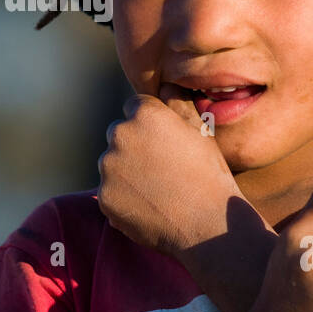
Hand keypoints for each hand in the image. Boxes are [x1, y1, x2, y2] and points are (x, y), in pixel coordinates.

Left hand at [96, 82, 244, 259]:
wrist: (207, 224)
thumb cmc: (209, 175)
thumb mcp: (201, 132)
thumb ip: (178, 103)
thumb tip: (165, 87)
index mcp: (144, 114)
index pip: (134, 107)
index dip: (150, 125)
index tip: (164, 143)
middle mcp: (120, 135)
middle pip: (118, 134)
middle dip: (133, 146)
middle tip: (161, 169)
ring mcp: (108, 168)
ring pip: (111, 164)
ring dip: (125, 172)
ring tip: (157, 190)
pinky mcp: (103, 197)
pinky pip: (109, 192)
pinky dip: (123, 199)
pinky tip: (149, 207)